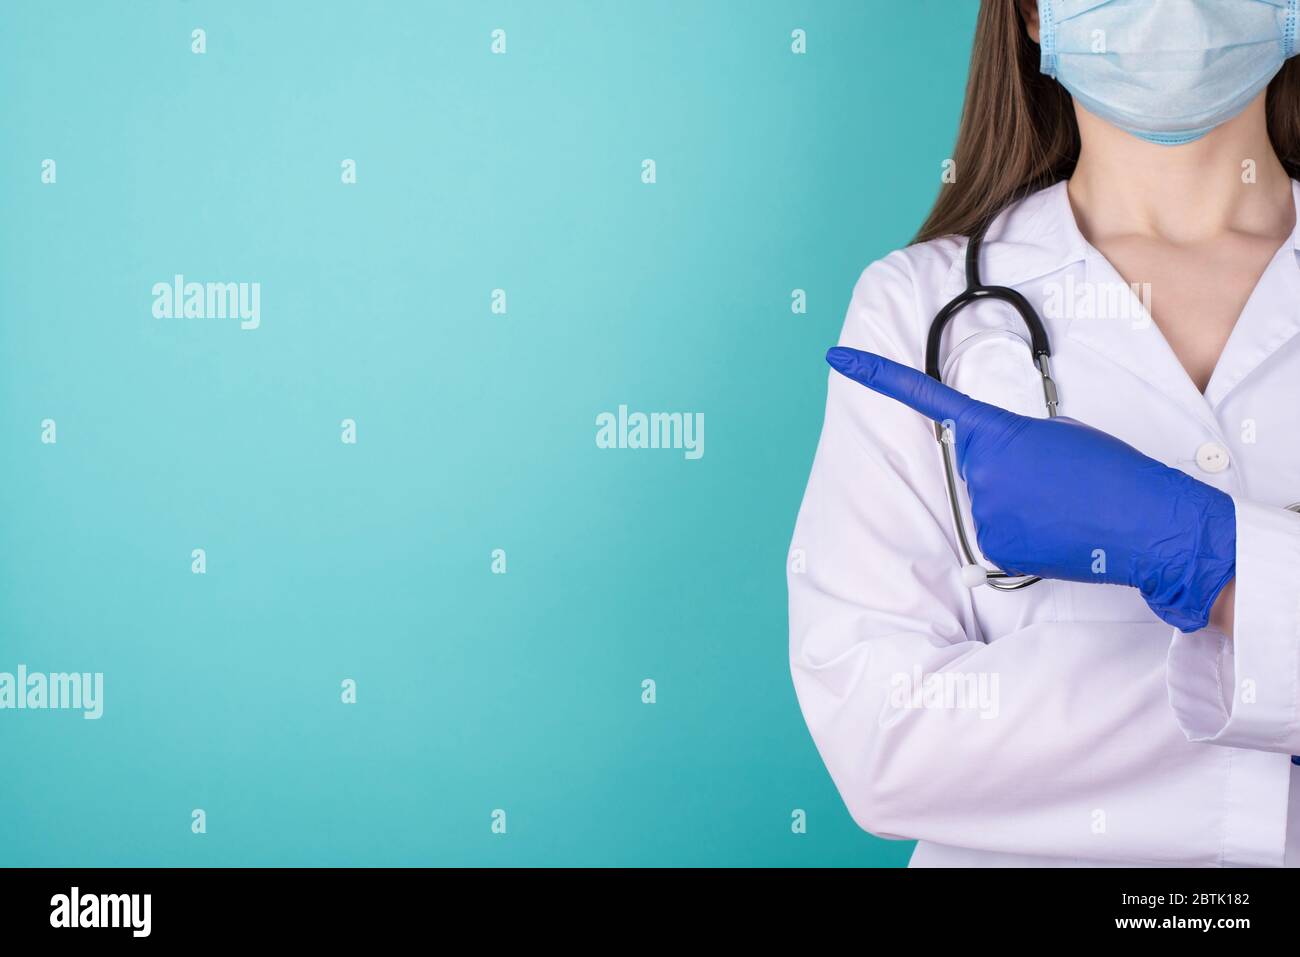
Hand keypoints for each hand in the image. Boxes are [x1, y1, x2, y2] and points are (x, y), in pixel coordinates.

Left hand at [826, 347, 1235, 631]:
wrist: (1146, 521)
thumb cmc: (1111, 470)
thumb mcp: (1059, 435)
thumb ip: (1013, 441)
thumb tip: (995, 465)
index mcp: (994, 430)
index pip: (924, 398)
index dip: (877, 376)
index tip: (836, 357)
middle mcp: (978, 469)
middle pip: (973, 463)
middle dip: (1006, 468)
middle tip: (1053, 478)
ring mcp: (984, 511)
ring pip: (987, 501)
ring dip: (1018, 502)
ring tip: (1060, 505)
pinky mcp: (995, 548)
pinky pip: (999, 535)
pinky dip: (1024, 534)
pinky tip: (1056, 531)